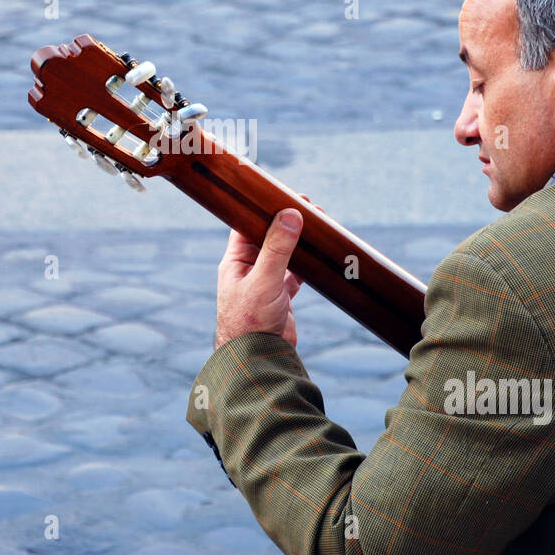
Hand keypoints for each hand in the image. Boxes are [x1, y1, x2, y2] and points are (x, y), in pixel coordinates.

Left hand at [214, 194, 319, 350]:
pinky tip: (319, 256)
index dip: (265, 208)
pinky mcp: (280, 297)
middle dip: (287, 221)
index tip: (286, 195)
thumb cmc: (250, 321)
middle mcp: (248, 269)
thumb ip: (278, 248)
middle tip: (310, 206)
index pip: (248, 224)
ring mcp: (265, 283)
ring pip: (284, 254)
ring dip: (299, 241)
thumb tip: (290, 215)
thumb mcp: (265, 280)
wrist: (258, 359)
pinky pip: (294, 274)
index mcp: (236, 261)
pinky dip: (306, 264)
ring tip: (318, 225)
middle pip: (269, 236)